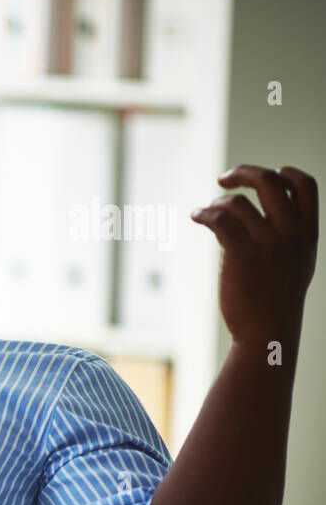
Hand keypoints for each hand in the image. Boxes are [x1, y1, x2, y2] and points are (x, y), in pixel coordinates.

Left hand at [190, 165, 317, 348]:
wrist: (268, 332)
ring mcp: (268, 242)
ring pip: (239, 202)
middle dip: (244, 172)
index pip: (306, 186)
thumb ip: (292, 236)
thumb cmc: (277, 300)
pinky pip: (220, 219)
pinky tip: (196, 217)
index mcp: (308, 233)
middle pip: (270, 181)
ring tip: (207, 213)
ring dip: (218, 202)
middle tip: (224, 179)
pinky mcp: (242, 254)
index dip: (285, 172)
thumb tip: (277, 215)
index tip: (267, 173)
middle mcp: (291, 233)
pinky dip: (204, 213)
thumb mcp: (298, 262)